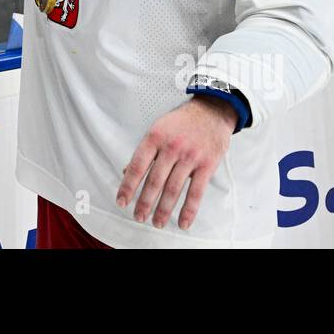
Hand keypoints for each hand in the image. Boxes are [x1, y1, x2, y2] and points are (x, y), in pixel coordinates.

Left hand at [116, 96, 235, 229]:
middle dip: (144, 202)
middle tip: (138, 217)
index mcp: (155, 137)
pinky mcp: (206, 165)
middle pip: (155, 181)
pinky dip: (189, 210)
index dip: (128, 185)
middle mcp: (171, 147)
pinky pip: (196, 192)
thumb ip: (145, 151)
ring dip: (164, 209)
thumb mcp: (158, 128)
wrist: (212, 110)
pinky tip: (182, 222)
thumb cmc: (182, 121)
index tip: (122, 201)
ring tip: (156, 222)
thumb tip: (125, 171)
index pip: (137, 165)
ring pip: (173, 189)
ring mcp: (190, 157)